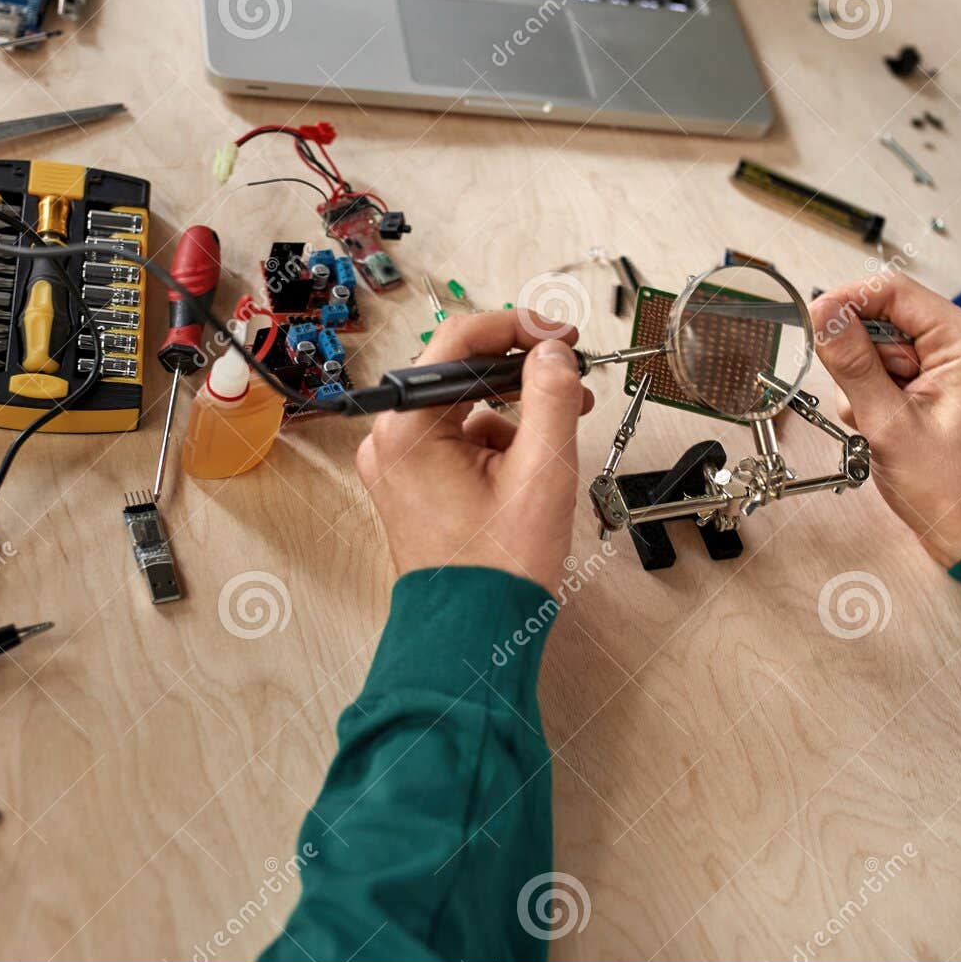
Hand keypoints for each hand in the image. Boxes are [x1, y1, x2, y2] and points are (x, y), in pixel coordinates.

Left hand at [356, 310, 592, 590]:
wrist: (474, 634)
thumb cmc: (498, 567)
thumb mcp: (541, 472)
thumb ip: (550, 398)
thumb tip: (553, 352)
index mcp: (407, 428)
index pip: (458, 341)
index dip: (517, 327)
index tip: (560, 334)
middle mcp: (390, 439)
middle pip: (458, 372)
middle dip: (521, 372)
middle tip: (571, 374)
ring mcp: (397, 463)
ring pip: (462, 407)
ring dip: (513, 409)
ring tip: (560, 428)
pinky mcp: (410, 483)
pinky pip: (455, 439)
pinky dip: (495, 440)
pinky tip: (529, 464)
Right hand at [809, 272, 960, 567]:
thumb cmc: (952, 485)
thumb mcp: (888, 422)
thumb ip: (852, 363)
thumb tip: (823, 315)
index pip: (891, 290)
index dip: (844, 302)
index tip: (810, 323)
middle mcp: (960, 342)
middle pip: (882, 317)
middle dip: (856, 357)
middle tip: (860, 398)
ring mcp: (947, 362)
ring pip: (877, 346)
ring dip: (863, 382)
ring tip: (880, 421)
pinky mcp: (934, 381)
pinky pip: (884, 369)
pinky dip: (872, 395)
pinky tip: (883, 424)